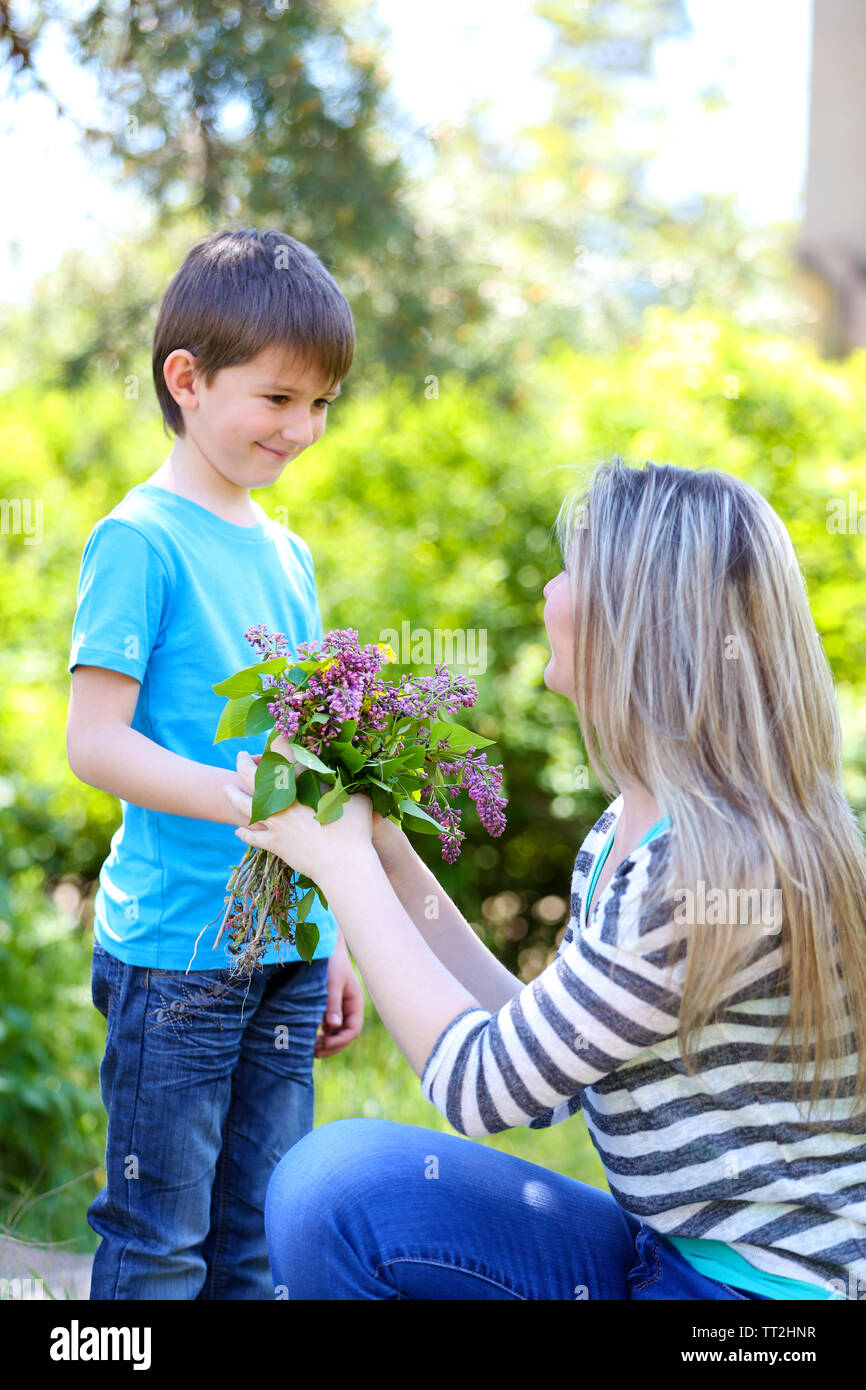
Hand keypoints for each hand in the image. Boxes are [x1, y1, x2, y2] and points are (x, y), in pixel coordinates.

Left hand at [222, 738, 373, 887]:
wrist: (343, 863)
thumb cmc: (355, 829)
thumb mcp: (358, 799)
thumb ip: (350, 785)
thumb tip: (357, 776)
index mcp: (301, 784)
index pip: (282, 754)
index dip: (276, 742)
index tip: (274, 737)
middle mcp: (283, 800)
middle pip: (253, 776)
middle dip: (243, 763)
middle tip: (240, 756)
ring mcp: (275, 823)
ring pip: (245, 805)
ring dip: (233, 795)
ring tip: (226, 789)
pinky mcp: (274, 844)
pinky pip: (253, 836)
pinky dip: (244, 833)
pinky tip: (238, 831)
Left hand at [314, 931, 363, 1058]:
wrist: (322, 945)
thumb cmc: (331, 961)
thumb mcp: (332, 982)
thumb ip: (333, 1003)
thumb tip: (334, 1026)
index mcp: (355, 1002)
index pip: (353, 1029)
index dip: (340, 1041)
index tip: (324, 1045)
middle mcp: (348, 1007)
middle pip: (346, 1035)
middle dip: (332, 1046)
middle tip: (314, 1053)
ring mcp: (339, 1007)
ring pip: (336, 1032)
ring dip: (326, 1042)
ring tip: (310, 1049)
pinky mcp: (328, 1005)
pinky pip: (327, 1026)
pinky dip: (321, 1034)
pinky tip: (309, 1038)